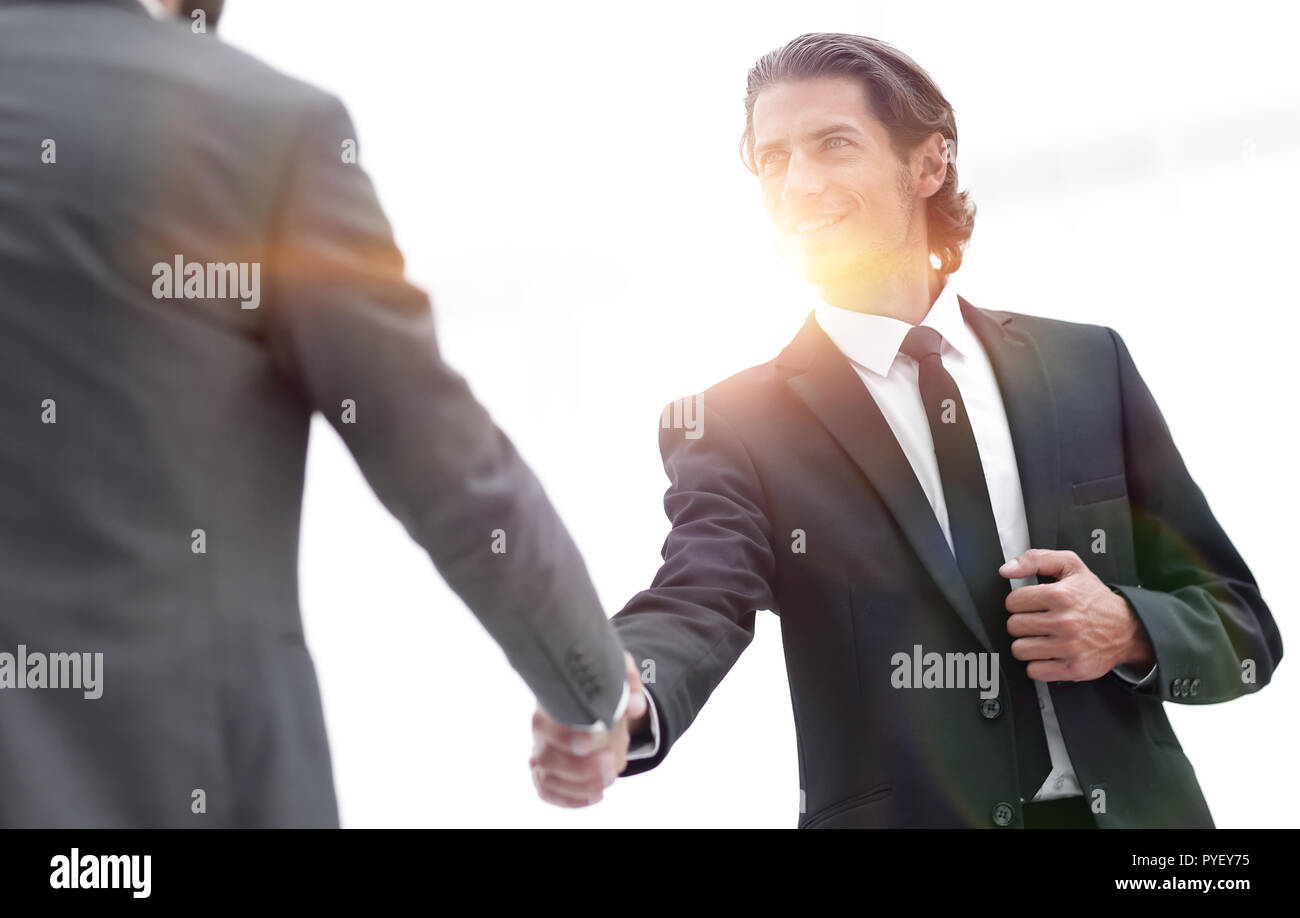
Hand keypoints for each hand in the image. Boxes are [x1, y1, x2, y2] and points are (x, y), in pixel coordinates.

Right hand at [529, 651, 647, 807]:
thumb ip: (628, 684)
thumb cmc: (600, 683)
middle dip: (580, 768)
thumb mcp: (616, 675)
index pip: (545, 723)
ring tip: (611, 777)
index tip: (592, 742)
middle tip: (611, 762)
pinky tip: (597, 794)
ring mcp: (543, 753)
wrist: (590, 695)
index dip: (565, 737)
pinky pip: (549, 793)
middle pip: (547, 758)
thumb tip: (635, 706)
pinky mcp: (548, 771)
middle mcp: (542, 730)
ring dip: (581, 786)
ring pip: (549, 780)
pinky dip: (572, 799)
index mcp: (551, 703)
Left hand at [999, 549, 1154, 681]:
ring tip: (1042, 637)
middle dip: (1022, 623)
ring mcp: (1069, 647)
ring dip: (1027, 644)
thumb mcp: (1071, 566)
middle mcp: (1065, 622)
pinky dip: (1037, 664)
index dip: (1019, 602)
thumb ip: (1035, 559)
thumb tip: (1006, 569)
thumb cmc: (1095, 598)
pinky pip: (1034, 671)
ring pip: (1019, 649)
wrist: (1127, 628)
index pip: (1013, 602)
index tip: (1031, 604)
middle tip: (1038, 621)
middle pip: (1014, 626)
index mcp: (1060, 595)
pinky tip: (1048, 654)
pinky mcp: (1073, 668)